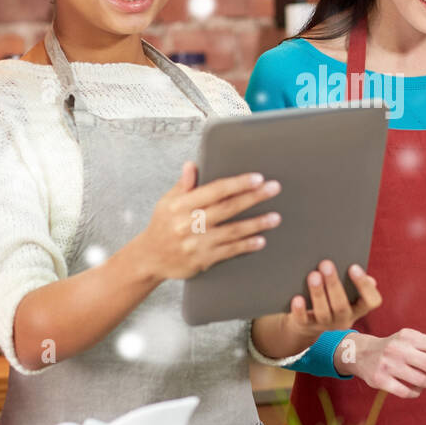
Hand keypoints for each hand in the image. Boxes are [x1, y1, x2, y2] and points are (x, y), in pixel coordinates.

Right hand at [136, 162, 280, 280]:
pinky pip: (229, 251)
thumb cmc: (162, 225)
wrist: (149, 258)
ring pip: (232, 231)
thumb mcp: (167, 201)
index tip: (257, 178)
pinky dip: (246, 245)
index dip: (238, 183)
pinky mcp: (203, 259)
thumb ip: (184, 185)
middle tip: (274, 189)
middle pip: (228, 208)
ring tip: (275, 217)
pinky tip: (261, 240)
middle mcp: (189, 223)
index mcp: (181, 205)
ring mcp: (197, 243)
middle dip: (254, 197)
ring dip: (257, 223)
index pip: (215, 190)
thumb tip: (192, 165)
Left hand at [282, 260, 381, 343]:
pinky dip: (300, 310)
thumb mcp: (344, 292)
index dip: (365, 286)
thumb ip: (351, 282)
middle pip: (342, 306)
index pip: (371, 302)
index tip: (353, 267)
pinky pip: (303, 320)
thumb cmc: (329, 298)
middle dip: (334, 284)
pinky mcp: (306, 327)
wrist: (306, 324)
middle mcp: (344, 319)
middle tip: (326, 264)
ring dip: (318, 293)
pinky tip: (297, 298)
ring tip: (313, 275)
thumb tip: (365, 276)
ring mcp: (325, 325)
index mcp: (357, 308)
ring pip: (323, 312)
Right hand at [340, 330, 425, 398]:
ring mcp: (388, 365)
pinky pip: (408, 392)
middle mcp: (398, 348)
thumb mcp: (414, 341)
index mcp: (409, 336)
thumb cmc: (394, 347)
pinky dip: (417, 392)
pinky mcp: (380, 380)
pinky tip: (416, 387)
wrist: (360, 354)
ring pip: (422, 381)